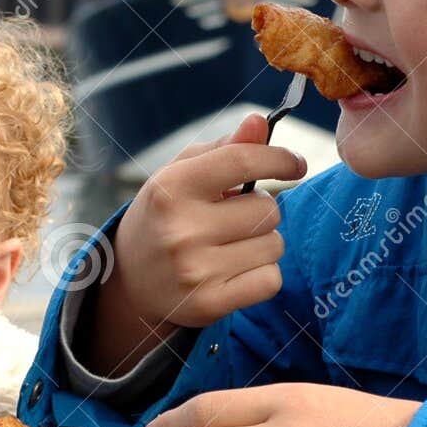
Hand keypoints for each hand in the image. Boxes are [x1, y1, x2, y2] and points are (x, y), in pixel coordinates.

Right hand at [101, 113, 306, 340]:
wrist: (131, 278)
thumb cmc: (166, 214)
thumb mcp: (183, 173)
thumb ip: (225, 147)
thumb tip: (260, 122)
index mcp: (172, 187)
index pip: (243, 161)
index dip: (279, 159)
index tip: (295, 164)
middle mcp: (181, 229)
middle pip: (268, 209)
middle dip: (260, 210)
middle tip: (232, 218)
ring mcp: (195, 271)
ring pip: (274, 245)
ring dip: (262, 242)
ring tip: (230, 245)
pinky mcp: (209, 304)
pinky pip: (271, 280)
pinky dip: (263, 274)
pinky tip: (235, 270)